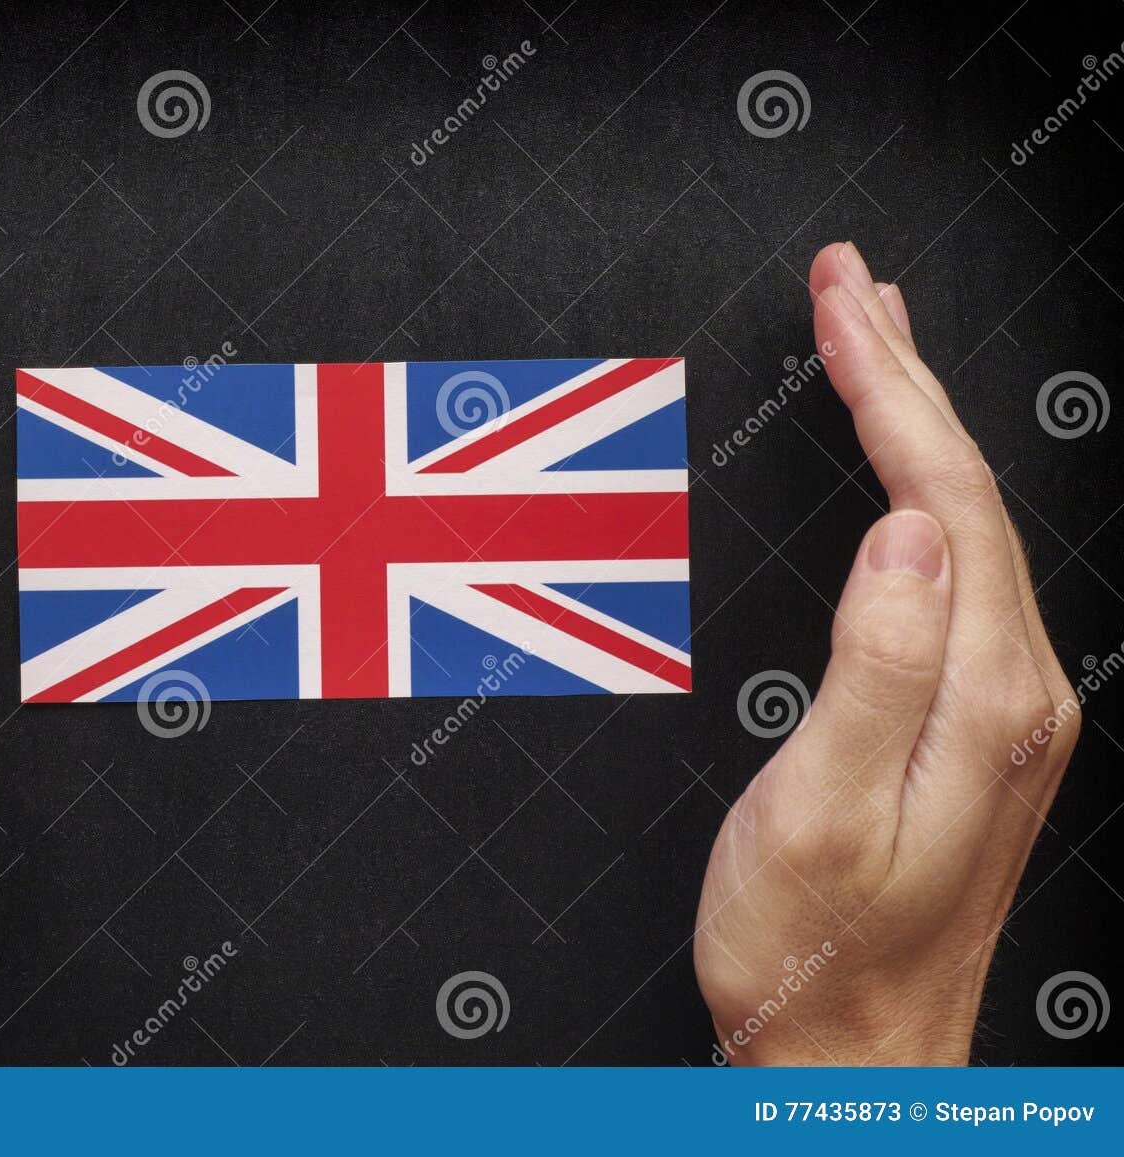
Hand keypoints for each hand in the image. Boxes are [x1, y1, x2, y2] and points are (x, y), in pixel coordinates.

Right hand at [694, 242, 1079, 1064]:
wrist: (849, 1052)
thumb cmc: (814, 948)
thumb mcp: (820, 810)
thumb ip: (878, 668)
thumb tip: (906, 538)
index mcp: (978, 697)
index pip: (942, 498)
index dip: (890, 389)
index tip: (843, 307)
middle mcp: (1013, 693)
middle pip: (969, 493)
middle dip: (908, 375)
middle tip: (855, 287)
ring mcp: (1002, 710)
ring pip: (968, 525)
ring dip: (919, 424)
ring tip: (877, 346)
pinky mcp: (975, 726)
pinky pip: (958, 573)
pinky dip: (921, 494)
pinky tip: (899, 479)